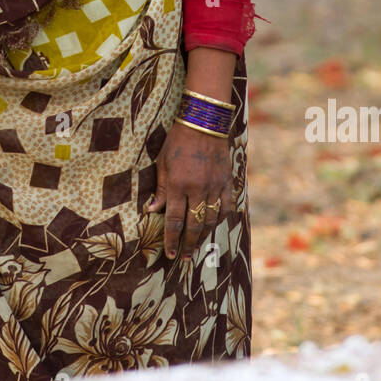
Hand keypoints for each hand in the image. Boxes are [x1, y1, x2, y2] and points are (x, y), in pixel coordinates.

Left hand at [147, 120, 234, 259]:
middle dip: (188, 244)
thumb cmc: (178, 140)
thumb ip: (160, 188)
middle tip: (184, 258)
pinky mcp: (227, 181)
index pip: (173, 220)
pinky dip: (220, 218)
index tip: (170, 254)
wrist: (204, 122)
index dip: (171, 240)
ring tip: (197, 245)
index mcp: (178, 185)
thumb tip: (153, 210)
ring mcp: (214, 186)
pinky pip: (226, 206)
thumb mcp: (163, 162)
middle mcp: (197, 189)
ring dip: (203, 235)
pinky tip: (214, 224)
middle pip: (193, 225)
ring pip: (210, 219)